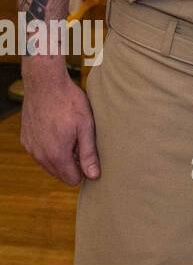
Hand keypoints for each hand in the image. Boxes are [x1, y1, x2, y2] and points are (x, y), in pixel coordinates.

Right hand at [20, 56, 100, 185]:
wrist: (45, 84)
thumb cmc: (70, 103)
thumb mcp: (86, 127)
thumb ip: (89, 154)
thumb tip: (94, 176)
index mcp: (56, 155)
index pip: (72, 179)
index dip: (85, 171)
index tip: (91, 156)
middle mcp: (40, 156)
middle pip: (60, 174)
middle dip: (73, 165)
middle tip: (83, 144)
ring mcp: (30, 148)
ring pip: (49, 164)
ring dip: (61, 157)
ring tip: (73, 136)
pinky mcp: (25, 139)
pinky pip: (40, 153)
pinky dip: (50, 148)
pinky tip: (60, 132)